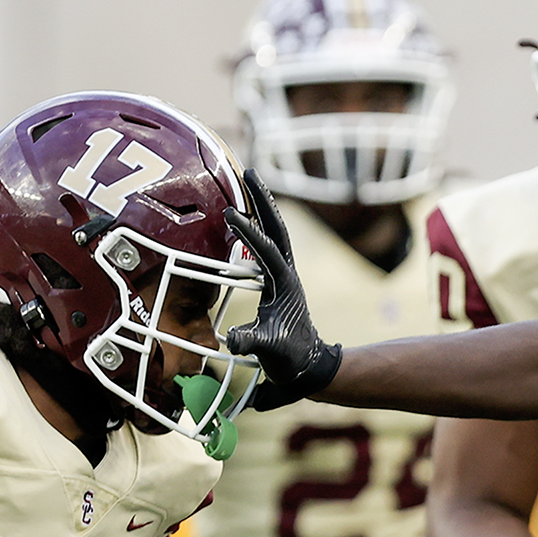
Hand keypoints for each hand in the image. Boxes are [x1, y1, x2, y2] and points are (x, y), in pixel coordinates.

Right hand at [223, 169, 341, 407]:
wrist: (307, 365)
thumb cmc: (288, 358)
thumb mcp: (268, 351)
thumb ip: (251, 343)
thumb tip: (232, 341)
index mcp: (285, 285)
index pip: (267, 252)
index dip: (250, 234)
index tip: (230, 215)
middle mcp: (288, 273)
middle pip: (277, 228)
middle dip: (263, 200)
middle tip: (248, 171)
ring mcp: (285, 273)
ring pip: (275, 231)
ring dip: (263, 205)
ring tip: (248, 179)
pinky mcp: (279, 277)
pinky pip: (269, 242)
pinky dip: (259, 224)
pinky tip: (246, 213)